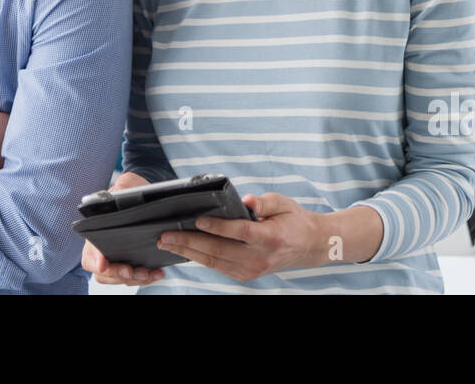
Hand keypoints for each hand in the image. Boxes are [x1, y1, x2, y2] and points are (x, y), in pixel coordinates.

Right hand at [81, 173, 165, 285]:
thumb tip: (114, 198)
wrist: (143, 192)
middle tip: (133, 271)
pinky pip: (132, 277)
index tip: (104, 264)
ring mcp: (116, 255)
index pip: (89, 253)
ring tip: (149, 273)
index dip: (95, 260)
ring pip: (118, 278)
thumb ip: (120, 190)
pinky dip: (144, 278)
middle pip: (103, 272)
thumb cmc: (131, 189)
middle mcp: (102, 247)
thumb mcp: (125, 185)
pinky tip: (155, 272)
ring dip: (133, 279)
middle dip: (118, 275)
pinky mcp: (130, 260)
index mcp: (96, 231)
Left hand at [155, 192, 323, 281]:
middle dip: (189, 242)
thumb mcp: (283, 203)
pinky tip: (185, 251)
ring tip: (168, 244)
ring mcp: (252, 269)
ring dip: (189, 253)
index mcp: (270, 237)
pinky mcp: (247, 275)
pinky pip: (219, 267)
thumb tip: (245, 200)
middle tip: (166, 235)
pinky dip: (200, 259)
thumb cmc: (293, 220)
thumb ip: (263, 202)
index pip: (239, 232)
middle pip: (220, 251)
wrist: (308, 245)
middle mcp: (260, 257)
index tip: (198, 220)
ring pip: (215, 262)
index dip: (217, 227)